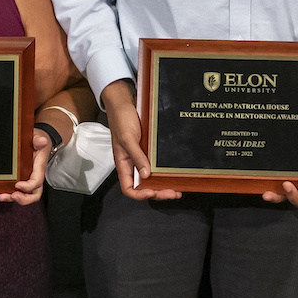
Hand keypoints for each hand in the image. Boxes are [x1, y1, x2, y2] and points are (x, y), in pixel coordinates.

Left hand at [0, 127, 50, 204]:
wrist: (38, 141)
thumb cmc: (38, 141)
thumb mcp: (38, 137)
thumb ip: (38, 140)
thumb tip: (41, 140)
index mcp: (39, 168)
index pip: (37, 181)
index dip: (28, 186)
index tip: (18, 184)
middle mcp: (35, 176)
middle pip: (34, 194)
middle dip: (24, 199)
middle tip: (14, 196)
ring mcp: (28, 179)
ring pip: (25, 195)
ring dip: (14, 198)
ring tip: (3, 197)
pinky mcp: (22, 180)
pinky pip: (18, 191)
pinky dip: (10, 194)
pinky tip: (1, 194)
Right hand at [104, 80, 180, 200]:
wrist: (124, 103)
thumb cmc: (121, 119)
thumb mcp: (128, 139)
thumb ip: (136, 157)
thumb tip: (146, 174)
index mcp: (123, 164)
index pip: (129, 188)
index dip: (140, 194)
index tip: (154, 191)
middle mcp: (132, 163)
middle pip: (143, 186)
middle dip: (158, 192)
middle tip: (173, 193)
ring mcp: (140, 157)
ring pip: (151, 178)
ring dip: (163, 184)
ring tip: (176, 187)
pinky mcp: (147, 150)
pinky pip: (155, 165)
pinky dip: (163, 171)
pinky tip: (172, 172)